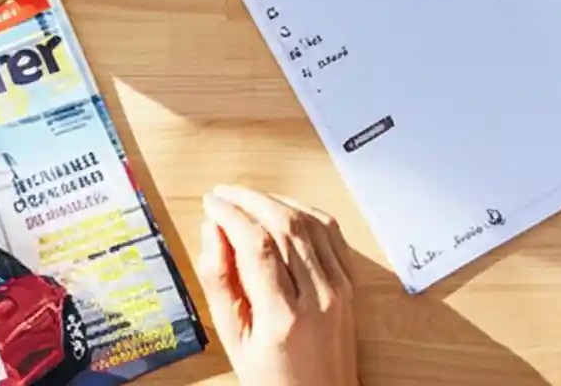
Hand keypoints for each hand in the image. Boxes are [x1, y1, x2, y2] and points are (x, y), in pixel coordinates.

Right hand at [197, 186, 358, 385]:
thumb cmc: (273, 379)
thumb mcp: (233, 339)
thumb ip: (219, 283)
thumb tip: (212, 231)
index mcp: (283, 317)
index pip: (256, 245)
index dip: (231, 215)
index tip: (211, 204)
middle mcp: (318, 297)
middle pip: (285, 226)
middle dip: (249, 200)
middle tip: (223, 194)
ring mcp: (339, 289)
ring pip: (309, 223)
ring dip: (275, 200)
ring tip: (246, 197)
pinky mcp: (349, 284)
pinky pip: (331, 234)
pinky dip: (305, 212)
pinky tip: (283, 207)